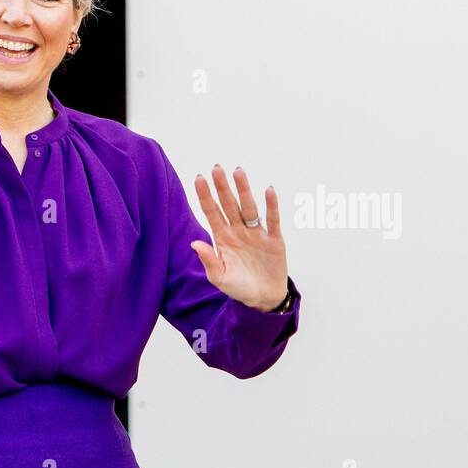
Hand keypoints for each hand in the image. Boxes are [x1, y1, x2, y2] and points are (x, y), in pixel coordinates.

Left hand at [191, 166, 289, 311]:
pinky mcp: (274, 239)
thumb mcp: (219, 277)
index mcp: (223, 238)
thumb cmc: (238, 287)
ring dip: (244, 190)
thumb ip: (208, 260)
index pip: (212, 212)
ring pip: (249, 208)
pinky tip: (268, 191)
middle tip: (217, 168)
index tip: (199, 178)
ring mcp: (256, 233)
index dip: (206, 196)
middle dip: (223, 187)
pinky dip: (271, 206)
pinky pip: (273, 220)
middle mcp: (238, 231)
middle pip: (229, 205)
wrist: (262, 299)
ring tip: (238, 172)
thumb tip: (194, 243)